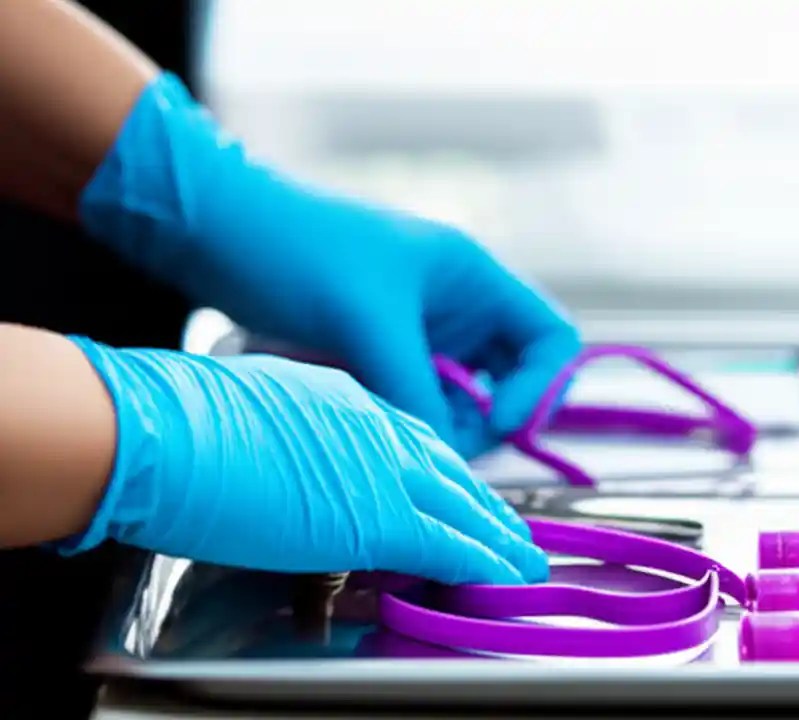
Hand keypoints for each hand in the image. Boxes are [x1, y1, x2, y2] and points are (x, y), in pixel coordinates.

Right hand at [63, 336, 548, 583]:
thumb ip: (283, 447)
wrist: (163, 431)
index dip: (435, 468)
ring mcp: (381, 470)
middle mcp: (373, 426)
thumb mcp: (247, 417)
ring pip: (459, 506)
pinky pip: (447, 545)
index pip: (405, 436)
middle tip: (508, 526)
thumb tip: (283, 479)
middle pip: (446, 468)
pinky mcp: (379, 519)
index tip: (454, 486)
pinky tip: (505, 577)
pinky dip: (482, 564)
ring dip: (497, 537)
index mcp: (340, 398)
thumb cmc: (175, 424)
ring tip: (522, 560)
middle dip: (481, 502)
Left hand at [79, 73, 580, 456]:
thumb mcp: (368, 322)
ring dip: (444, 423)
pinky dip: (408, 418)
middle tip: (445, 446)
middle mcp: (458, 305)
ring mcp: (421, 330)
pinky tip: (375, 425)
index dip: (540, 387)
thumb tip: (447, 455)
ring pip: (462, 397)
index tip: (499, 421)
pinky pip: (418, 398)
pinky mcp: (382, 351)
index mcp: (474, 277)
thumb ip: (416, 391)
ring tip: (400, 435)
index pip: (550, 339)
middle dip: (489, 417)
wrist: (214, 229)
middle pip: (512, 377)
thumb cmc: (299, 252)